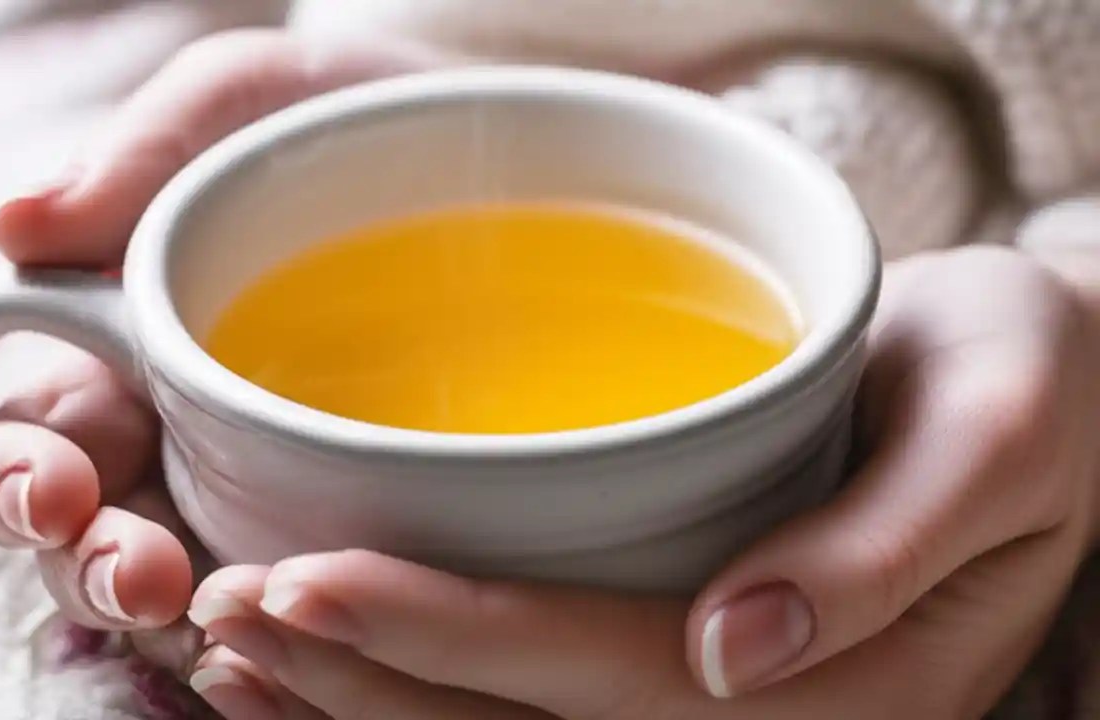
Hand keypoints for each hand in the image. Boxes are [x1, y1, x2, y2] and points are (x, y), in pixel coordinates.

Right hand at [0, 28, 440, 676]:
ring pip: (189, 594)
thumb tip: (16, 225)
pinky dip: (294, 639)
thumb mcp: (246, 102)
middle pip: (89, 541)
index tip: (58, 483)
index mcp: (109, 357)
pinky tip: (319, 644)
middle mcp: (168, 444)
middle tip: (144, 573)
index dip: (16, 480)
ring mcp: (256, 497)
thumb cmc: (336, 124)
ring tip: (223, 622)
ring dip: (188, 624)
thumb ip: (143, 152)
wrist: (481, 153)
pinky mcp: (354, 529)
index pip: (24, 444)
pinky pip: (306, 607)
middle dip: (97, 570)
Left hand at [186, 246, 1099, 718]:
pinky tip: (314, 654)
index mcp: (848, 686)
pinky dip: (407, 681)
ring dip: (357, 696)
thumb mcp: (998, 432)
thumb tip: (745, 647)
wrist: (1042, 397)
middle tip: (223, 604)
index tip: (307, 575)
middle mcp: (765, 718)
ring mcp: (716, 700)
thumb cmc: (1026, 390)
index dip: (448, 640)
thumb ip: (888, 550)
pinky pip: (528, 698)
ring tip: (230, 637)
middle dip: (362, 676)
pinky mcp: (677, 658)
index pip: (609, 679)